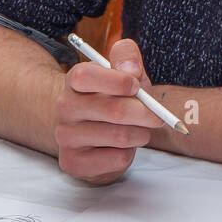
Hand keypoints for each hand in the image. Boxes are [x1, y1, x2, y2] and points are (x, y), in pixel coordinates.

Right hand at [55, 38, 163, 184]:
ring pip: (120, 136)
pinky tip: (121, 148)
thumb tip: (131, 70)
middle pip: (114, 110)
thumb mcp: (124, 72)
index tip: (136, 86)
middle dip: (146, 113)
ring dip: (141, 134)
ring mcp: (65, 137)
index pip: (85, 76)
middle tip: (157, 117)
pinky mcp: (73, 162)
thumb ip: (127, 58)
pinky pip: (116, 159)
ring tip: (139, 131)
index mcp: (75, 80)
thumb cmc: (116, 97)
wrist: (94, 132)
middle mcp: (64, 107)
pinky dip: (129, 154)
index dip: (118, 81)